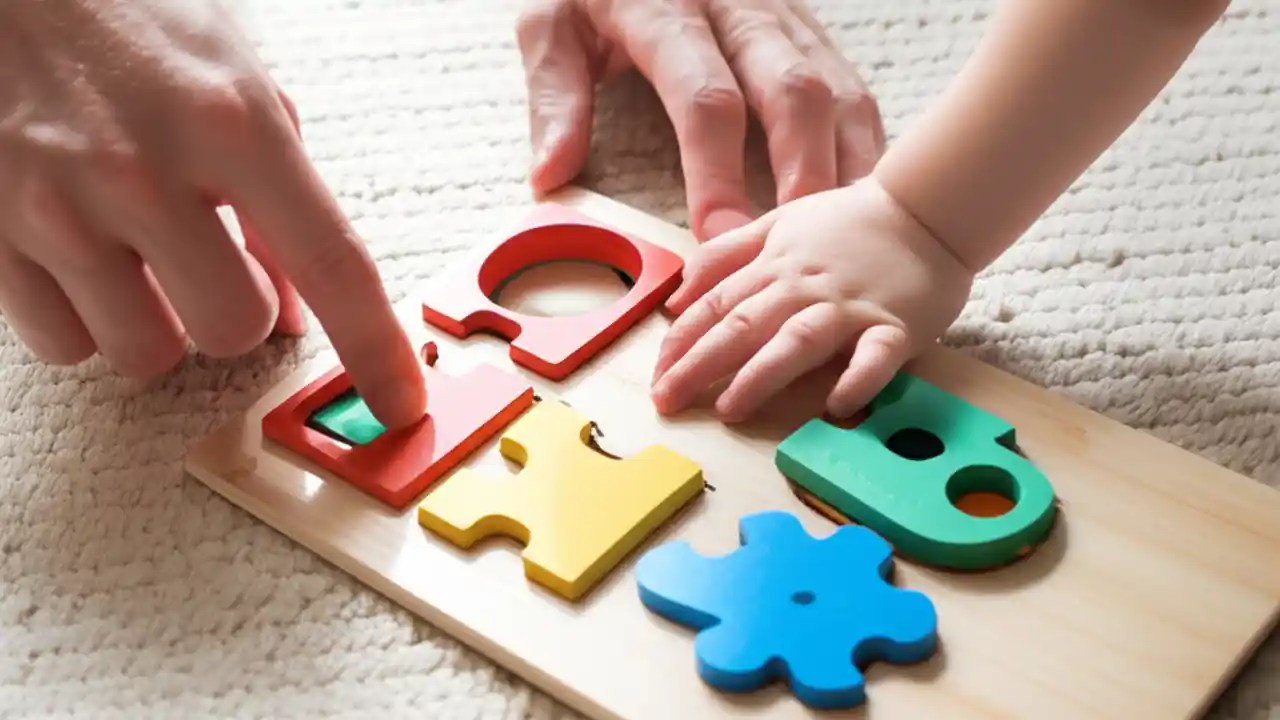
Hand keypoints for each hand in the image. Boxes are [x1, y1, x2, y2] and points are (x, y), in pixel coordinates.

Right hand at [0, 0, 424, 427]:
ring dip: (162, 325)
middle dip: (240, 311)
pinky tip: (86, 263)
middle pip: (234, 329)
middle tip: (217, 262)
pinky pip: (63, 345)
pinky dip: (86, 321)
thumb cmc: (132, 23)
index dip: (376, 350)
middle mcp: (145, 170)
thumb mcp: (237, 84)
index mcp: (233, 124)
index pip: (334, 265)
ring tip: (146, 260)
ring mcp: (57, 206)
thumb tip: (298, 309)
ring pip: (146, 352)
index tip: (400, 403)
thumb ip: (279, 197)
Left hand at [516, 0, 884, 239]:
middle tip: (795, 246)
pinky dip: (862, 145)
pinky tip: (859, 198)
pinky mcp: (808, 30)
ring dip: (843, 165)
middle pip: (790, 92)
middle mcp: (740, 8)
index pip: (704, 97)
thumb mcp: (552, 18)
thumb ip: (554, 93)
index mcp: (668, 8)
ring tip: (839, 235)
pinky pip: (851, 87)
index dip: (715, 171)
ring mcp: (783, 17)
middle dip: (799, 174)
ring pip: (835, 89)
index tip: (716, 234)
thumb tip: (551, 173)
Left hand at [649, 177, 973, 422]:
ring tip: (730, 409)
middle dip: (700, 365)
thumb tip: (676, 297)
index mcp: (774, 266)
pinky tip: (836, 406)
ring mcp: (850, 307)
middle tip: (668, 401)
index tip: (656, 376)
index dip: (682, 342)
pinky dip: (857, 380)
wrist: (928, 208)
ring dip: (762, 375)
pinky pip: (876, 357)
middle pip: (743, 326)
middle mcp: (804, 288)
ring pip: (797, 340)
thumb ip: (726, 256)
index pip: (716, 306)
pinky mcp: (897, 327)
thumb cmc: (849, 223)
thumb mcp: (777, 224)